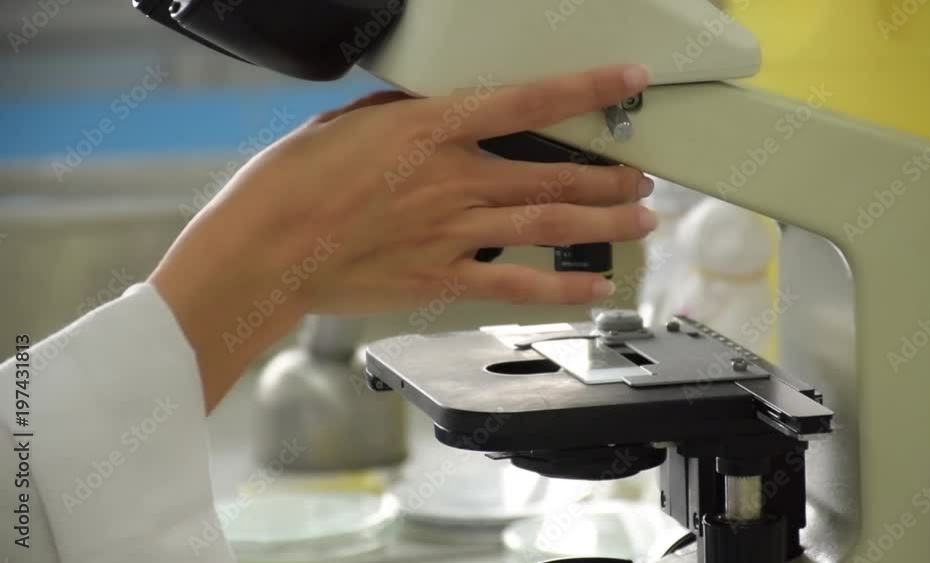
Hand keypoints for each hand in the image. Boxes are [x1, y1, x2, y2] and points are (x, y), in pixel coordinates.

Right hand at [150, 64, 655, 409]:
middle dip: (609, 175)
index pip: (531, 101)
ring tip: (643, 220)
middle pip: (556, 172)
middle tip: (642, 176)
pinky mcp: (443, 277)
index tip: (629, 79)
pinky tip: (598, 286)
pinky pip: (517, 282)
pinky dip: (563, 287)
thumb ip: (407, 116)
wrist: (266, 250)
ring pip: (550, 223)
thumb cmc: (293, 182)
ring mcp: (454, 231)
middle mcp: (456, 180)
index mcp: (433, 130)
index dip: (590, 88)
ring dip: (605, 222)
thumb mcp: (351, 123)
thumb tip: (438, 109)